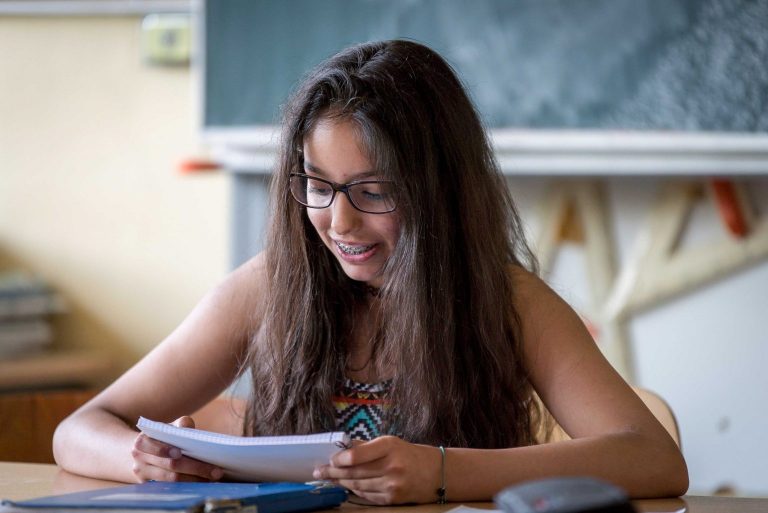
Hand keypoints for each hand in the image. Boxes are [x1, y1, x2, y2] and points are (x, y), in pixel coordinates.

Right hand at [131, 416, 223, 482]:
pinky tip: (202, 481)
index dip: (165, 450)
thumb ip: (180, 424)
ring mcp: (143, 474)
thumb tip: (187, 427)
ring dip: (194, 479)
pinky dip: (188, 484)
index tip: (180, 453)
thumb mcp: (168, 427)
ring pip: (172, 480)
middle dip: (194, 468)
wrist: (143, 450)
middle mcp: (140, 459)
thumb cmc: (162, 437)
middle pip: (169, 465)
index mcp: (142, 442)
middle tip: (215, 471)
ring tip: (212, 477)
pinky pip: (172, 487)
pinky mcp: (150, 485)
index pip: (153, 447)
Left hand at [312, 436, 441, 504]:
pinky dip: (355, 490)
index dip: (340, 459)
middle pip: (355, 472)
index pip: (357, 455)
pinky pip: (366, 495)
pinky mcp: (392, 499)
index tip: (330, 459)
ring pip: (358, 485)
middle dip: (334, 472)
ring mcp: (392, 485)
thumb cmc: (409, 454)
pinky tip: (346, 485)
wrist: (435, 473)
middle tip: (318, 472)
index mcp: (390, 447)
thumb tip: (341, 448)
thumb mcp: (390, 442)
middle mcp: (391, 466)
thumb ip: (366, 446)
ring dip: (341, 482)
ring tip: (328, 479)